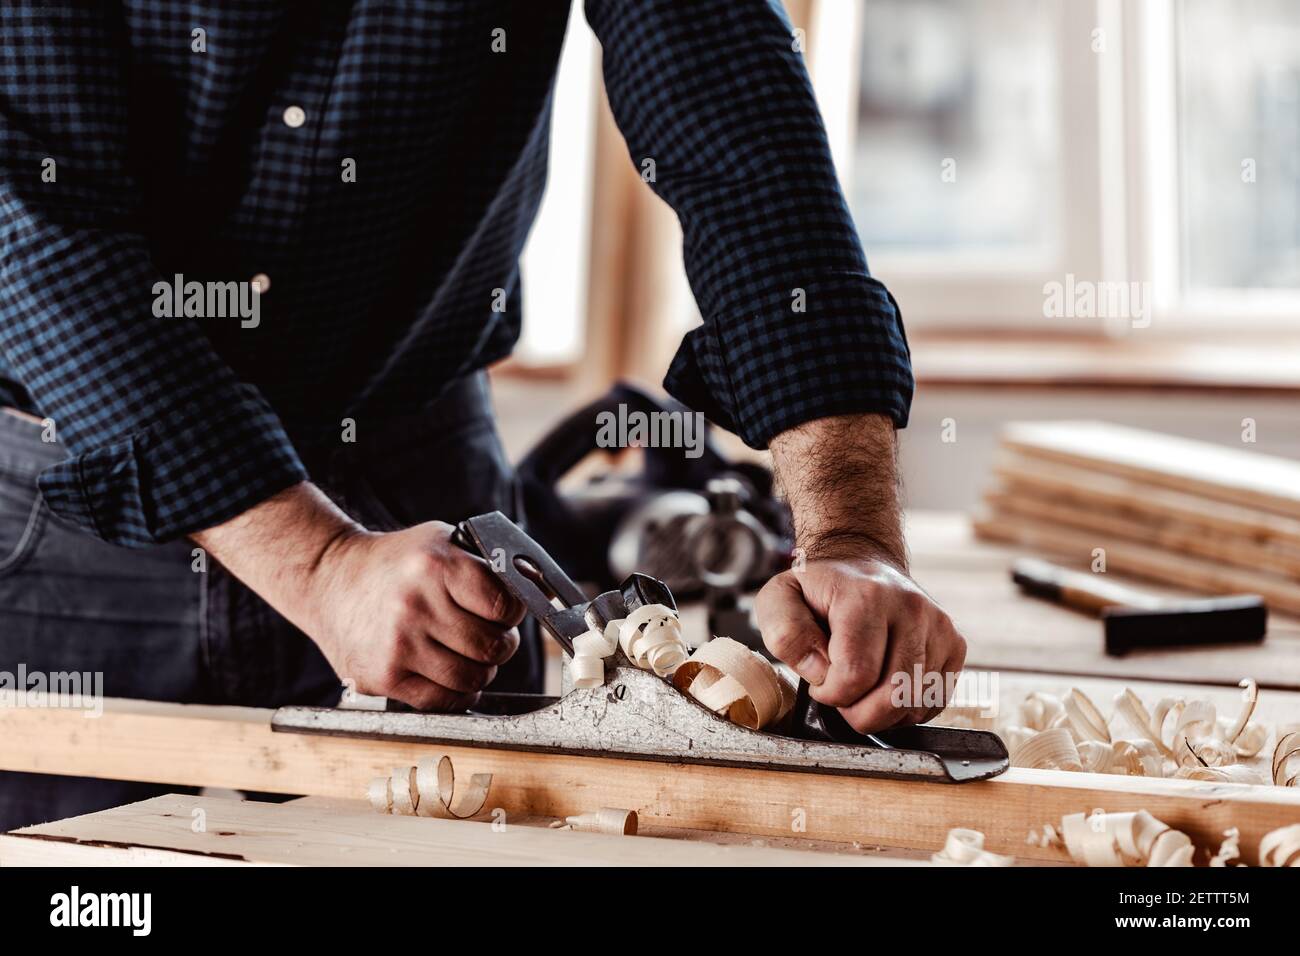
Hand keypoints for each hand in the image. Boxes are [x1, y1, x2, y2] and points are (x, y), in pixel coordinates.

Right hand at [308, 521, 525, 709]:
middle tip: (486, 633)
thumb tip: (537, 590)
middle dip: (500, 643)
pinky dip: (457, 692)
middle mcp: (415, 606)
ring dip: (480, 669)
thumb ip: (485, 562)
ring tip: (466, 652)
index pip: (504, 605)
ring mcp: (397, 646)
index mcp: (435, 566)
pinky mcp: (383, 678)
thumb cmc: (396, 563)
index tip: (504, 611)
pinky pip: (443, 701)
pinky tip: (448, 671)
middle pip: (493, 647)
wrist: (330, 580)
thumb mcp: (440, 541)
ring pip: (473, 678)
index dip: (512, 612)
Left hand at [755, 554, 965, 731]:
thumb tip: (820, 671)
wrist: (860, 564)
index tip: (820, 681)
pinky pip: (934, 701)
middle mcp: (910, 608)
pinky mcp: (954, 644)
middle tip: (841, 694)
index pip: (856, 675)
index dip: (831, 694)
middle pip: (893, 696)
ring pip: (916, 703)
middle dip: (859, 713)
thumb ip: (786, 635)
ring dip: (882, 712)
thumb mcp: (779, 599)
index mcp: (866, 596)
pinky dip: (907, 708)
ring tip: (862, 687)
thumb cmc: (817, 589)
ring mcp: (938, 626)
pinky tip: (885, 686)